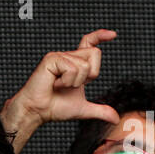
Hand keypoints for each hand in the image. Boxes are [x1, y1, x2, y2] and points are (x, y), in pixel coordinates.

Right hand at [1, 29, 119, 153]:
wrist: (38, 111)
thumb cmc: (55, 107)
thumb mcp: (84, 109)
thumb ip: (101, 111)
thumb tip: (116, 119)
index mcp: (75, 63)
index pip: (89, 43)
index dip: (101, 36)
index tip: (113, 34)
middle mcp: (68, 57)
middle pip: (95, 53)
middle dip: (90, 75)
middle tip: (71, 85)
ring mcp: (59, 56)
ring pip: (84, 65)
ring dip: (75, 82)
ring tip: (60, 86)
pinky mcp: (52, 59)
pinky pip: (72, 68)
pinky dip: (66, 81)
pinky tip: (55, 84)